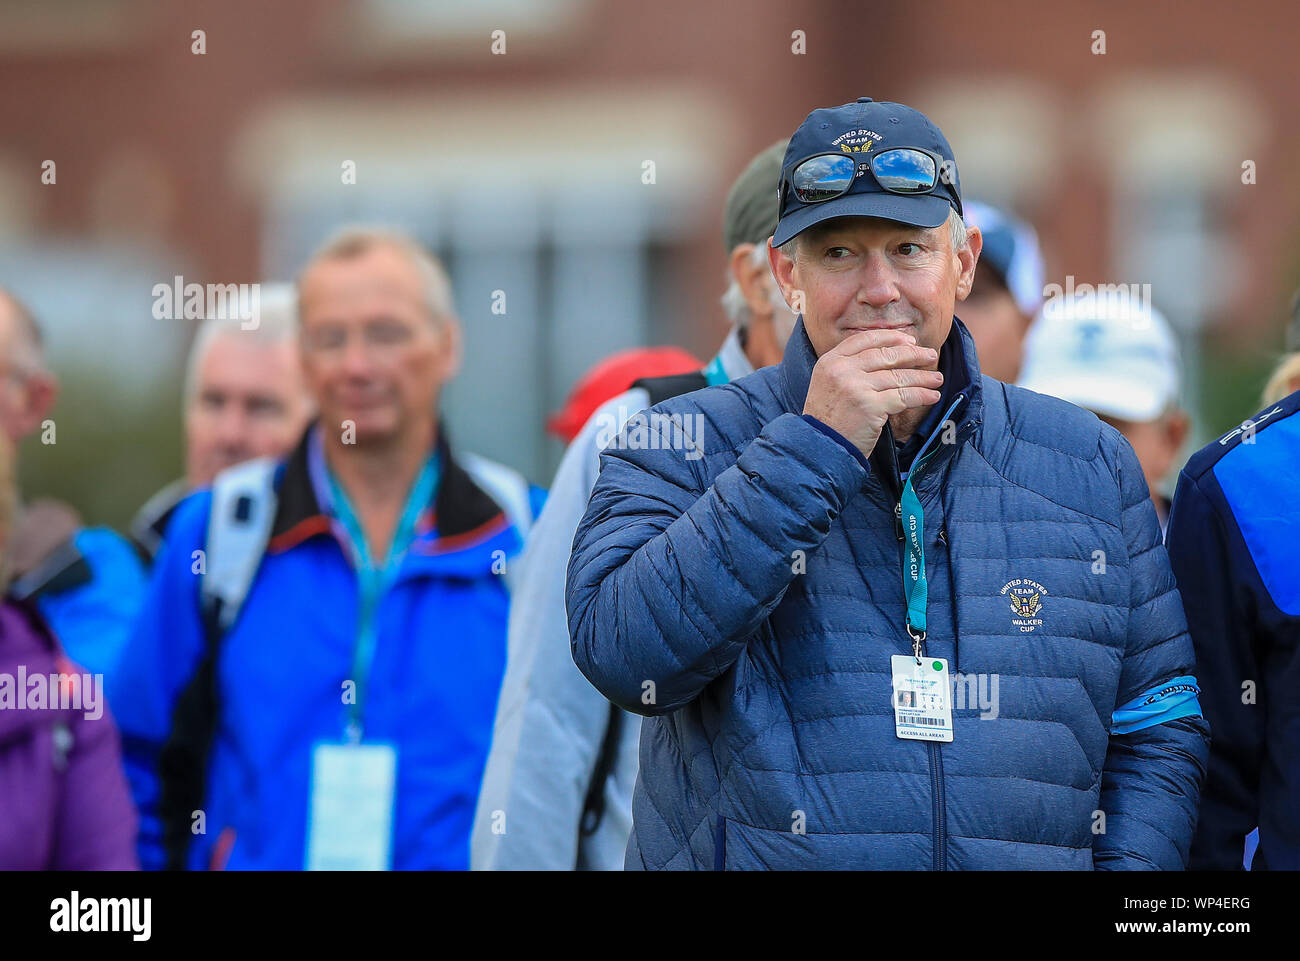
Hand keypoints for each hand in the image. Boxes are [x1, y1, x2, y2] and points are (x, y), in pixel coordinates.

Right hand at [802, 329, 941, 458]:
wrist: (820, 447)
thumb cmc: (827, 420)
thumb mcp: (828, 385)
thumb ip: (848, 369)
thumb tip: (886, 355)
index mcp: (831, 361)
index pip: (864, 339)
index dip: (890, 337)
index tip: (909, 340)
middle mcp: (842, 370)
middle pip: (885, 355)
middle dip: (912, 354)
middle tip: (930, 355)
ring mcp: (856, 387)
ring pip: (898, 377)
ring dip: (922, 377)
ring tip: (936, 379)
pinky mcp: (870, 406)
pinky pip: (903, 396)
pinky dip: (921, 395)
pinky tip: (932, 396)